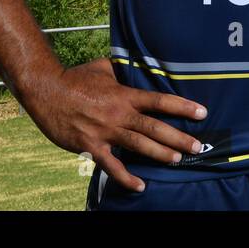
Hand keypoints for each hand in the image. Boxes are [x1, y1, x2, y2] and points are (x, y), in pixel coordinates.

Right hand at [23, 57, 207, 191]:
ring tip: (178, 160)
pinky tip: (140, 185)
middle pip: (154, 127)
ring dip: (160, 154)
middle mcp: (118, 114)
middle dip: (178, 137)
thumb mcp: (102, 67)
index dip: (182, 106)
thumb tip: (137, 61)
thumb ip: (122, 68)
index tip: (202, 112)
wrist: (46, 91)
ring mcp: (105, 131)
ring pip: (138, 145)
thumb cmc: (75, 77)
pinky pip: (112, 165)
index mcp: (124, 94)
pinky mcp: (91, 146)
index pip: (159, 100)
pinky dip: (126, 177)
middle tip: (197, 146)